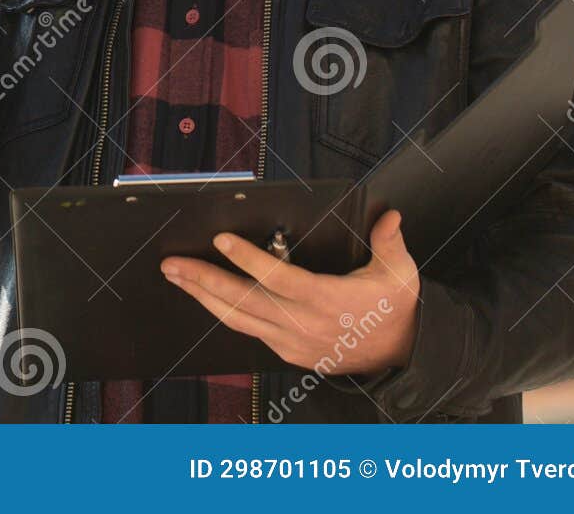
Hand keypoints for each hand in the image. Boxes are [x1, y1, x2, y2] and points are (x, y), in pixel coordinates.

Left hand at [160, 209, 420, 375]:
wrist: (400, 357)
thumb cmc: (394, 310)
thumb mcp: (401, 274)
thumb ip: (389, 242)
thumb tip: (390, 215)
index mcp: (329, 301)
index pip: (280, 279)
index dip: (248, 260)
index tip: (222, 240)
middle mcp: (304, 324)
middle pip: (244, 301)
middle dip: (204, 281)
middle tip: (172, 263)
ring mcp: (292, 342)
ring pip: (238, 319)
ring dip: (203, 296)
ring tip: (176, 275)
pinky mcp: (287, 352)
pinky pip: (247, 330)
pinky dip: (222, 312)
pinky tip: (204, 296)